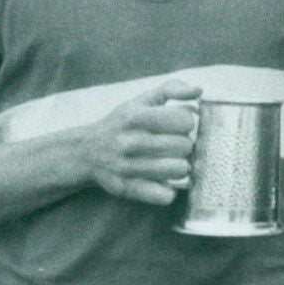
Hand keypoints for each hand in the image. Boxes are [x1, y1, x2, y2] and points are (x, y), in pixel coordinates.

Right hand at [83, 79, 201, 204]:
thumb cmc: (121, 124)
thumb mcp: (140, 101)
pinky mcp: (125, 188)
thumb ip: (170, 89)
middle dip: (185, 145)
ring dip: (181, 167)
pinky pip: (163, 195)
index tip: (178, 126)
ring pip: (179, 170)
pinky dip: (168, 191)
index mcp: (135, 116)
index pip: (185, 120)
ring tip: (172, 162)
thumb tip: (198, 90)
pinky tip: (163, 182)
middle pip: (185, 146)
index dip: (186, 123)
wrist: (85, 152)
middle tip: (175, 146)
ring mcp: (125, 167)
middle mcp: (129, 141)